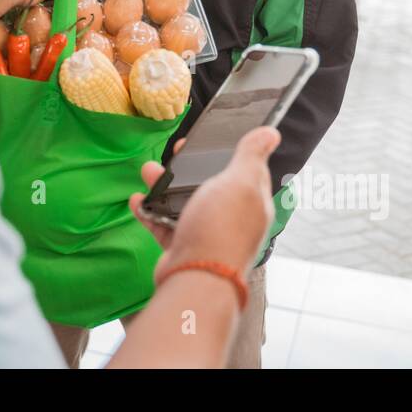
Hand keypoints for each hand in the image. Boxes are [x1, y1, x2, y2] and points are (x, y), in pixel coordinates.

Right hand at [129, 128, 279, 276]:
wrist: (196, 279)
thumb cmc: (222, 228)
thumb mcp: (240, 181)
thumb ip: (251, 155)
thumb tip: (272, 133)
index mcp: (251, 201)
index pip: (245, 170)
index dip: (228, 152)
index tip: (207, 139)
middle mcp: (231, 218)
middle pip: (210, 185)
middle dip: (189, 168)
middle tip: (175, 153)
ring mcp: (206, 234)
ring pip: (183, 202)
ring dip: (164, 185)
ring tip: (148, 172)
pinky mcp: (183, 247)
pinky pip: (164, 224)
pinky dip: (150, 212)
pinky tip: (139, 201)